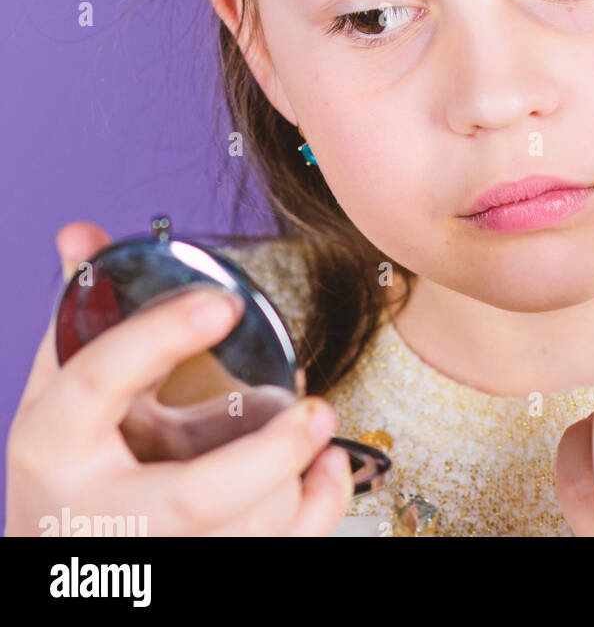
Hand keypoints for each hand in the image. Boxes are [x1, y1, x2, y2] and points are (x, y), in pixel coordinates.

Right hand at [5, 221, 353, 536]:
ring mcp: (152, 557)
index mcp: (54, 442)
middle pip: (191, 499)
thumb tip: (82, 232)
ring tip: (317, 422)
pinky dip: (317, 513)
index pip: (99, 380)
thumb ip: (86, 309)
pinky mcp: (198, 574)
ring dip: (297, 478)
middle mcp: (101, 512)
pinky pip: (276, 556)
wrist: (59, 554)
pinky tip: (326, 468)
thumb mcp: (62, 384)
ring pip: (243, 536)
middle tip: (315, 407)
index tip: (226, 300)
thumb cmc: (70, 459)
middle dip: (268, 455)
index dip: (161, 334)